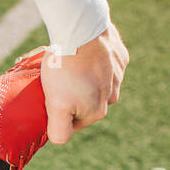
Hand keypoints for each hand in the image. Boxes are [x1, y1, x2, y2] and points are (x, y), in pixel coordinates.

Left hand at [40, 24, 128, 143]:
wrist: (80, 29)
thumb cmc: (65, 69)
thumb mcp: (56, 105)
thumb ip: (58, 130)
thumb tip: (58, 139)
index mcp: (98, 111)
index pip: (72, 122)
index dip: (58, 113)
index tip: (50, 98)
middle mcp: (113, 96)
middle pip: (84, 102)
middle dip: (70, 94)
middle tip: (57, 79)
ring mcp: (118, 74)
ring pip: (95, 82)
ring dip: (82, 77)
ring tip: (68, 64)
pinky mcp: (120, 55)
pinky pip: (104, 62)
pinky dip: (92, 59)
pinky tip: (82, 52)